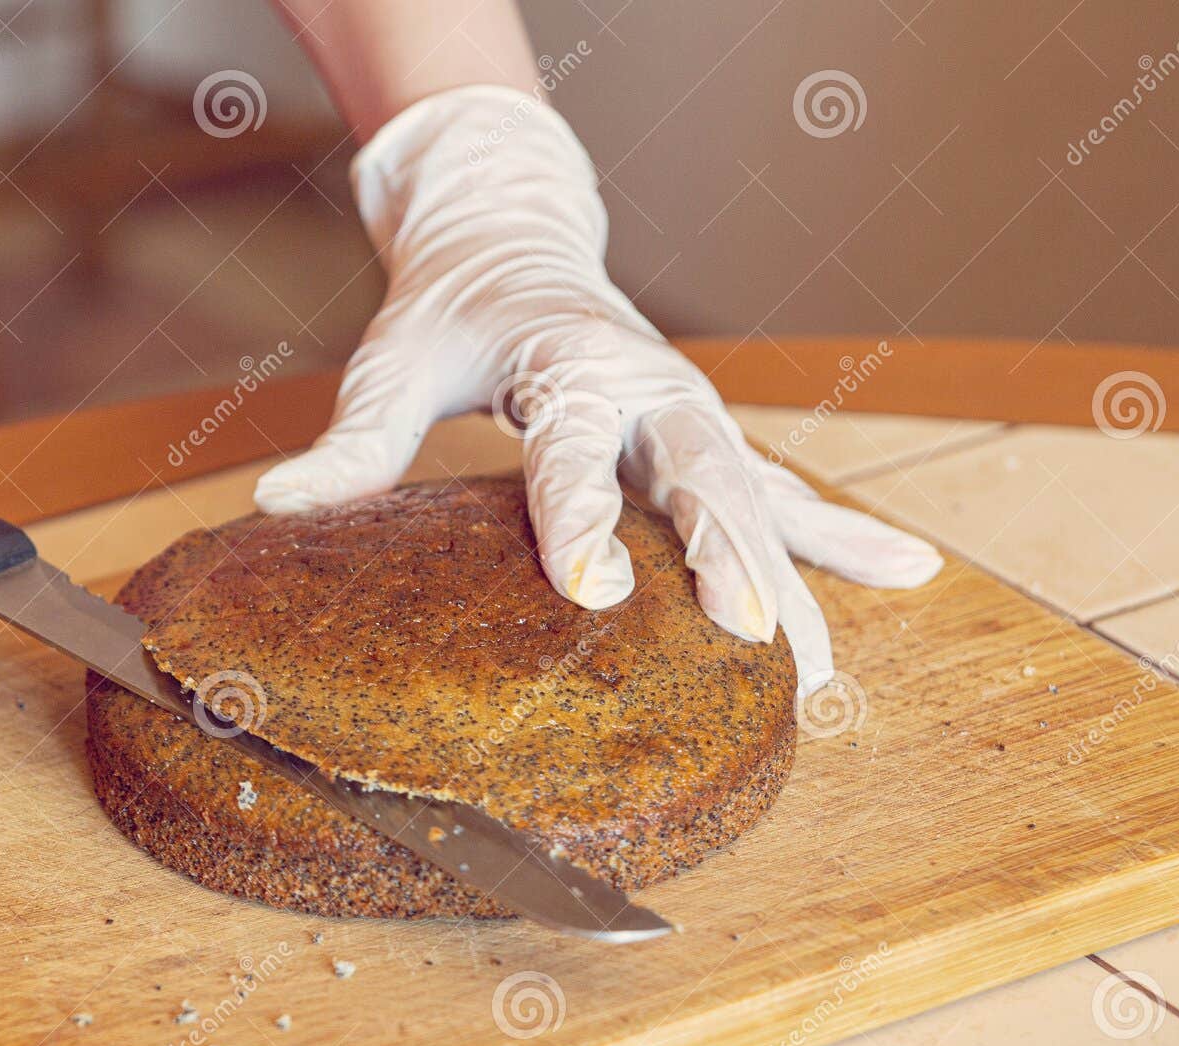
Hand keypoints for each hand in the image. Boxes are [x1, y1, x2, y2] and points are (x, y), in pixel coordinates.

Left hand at [254, 86, 941, 688]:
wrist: (515, 242)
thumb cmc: (452, 309)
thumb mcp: (394, 361)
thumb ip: (352, 439)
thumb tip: (273, 504)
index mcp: (566, 363)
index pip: (572, 450)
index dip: (581, 517)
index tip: (594, 590)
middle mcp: (646, 388)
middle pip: (697, 476)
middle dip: (727, 557)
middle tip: (752, 637)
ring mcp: (688, 413)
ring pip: (756, 497)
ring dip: (797, 577)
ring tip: (828, 670)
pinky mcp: (704, 436)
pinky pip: (781, 490)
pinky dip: (837, 536)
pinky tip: (905, 572)